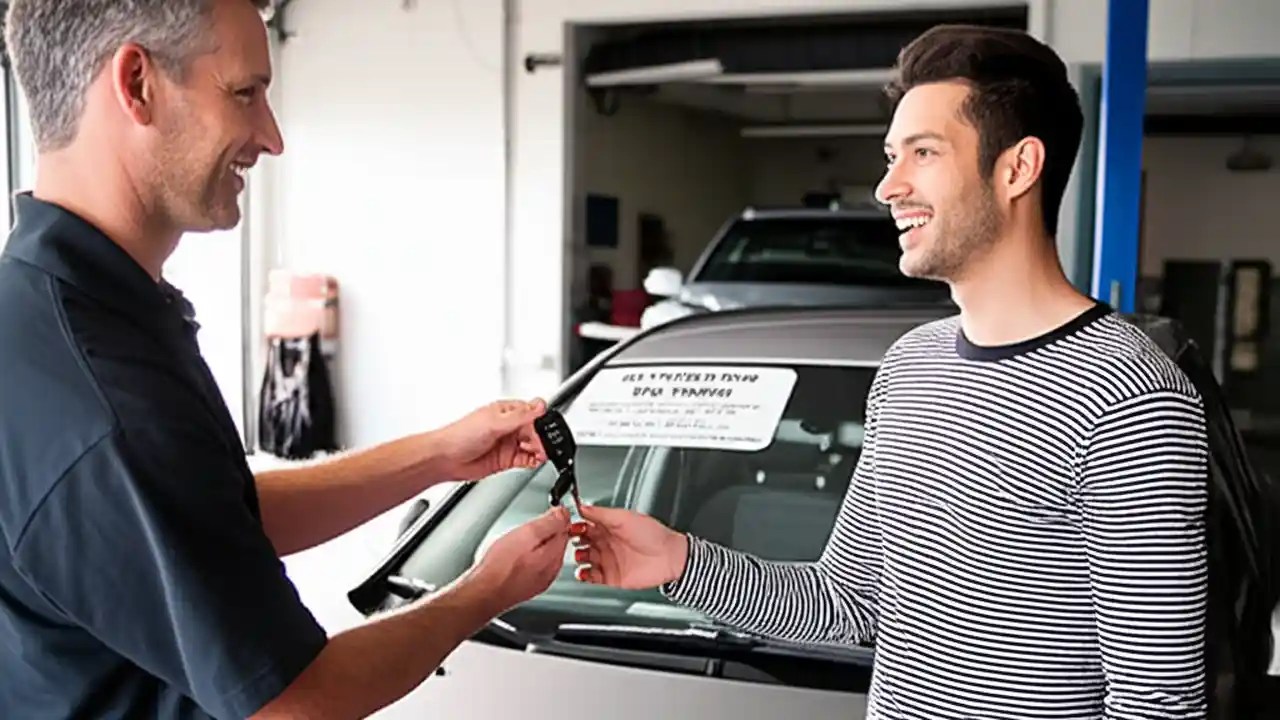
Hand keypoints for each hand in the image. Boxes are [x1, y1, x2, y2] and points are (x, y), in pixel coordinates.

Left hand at [434, 399, 548, 480]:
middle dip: (542, 439)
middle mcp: (508, 427)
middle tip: (543, 446)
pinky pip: (526, 459)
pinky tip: (535, 461)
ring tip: (540, 454)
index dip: (541, 422)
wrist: (445, 459)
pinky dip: (533, 461)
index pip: (532, 414)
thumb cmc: (460, 435)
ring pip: (532, 445)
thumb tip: (540, 405)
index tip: (546, 431)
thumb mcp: (493, 422)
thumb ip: (519, 416)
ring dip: (540, 450)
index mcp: (505, 412)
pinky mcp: (506, 460)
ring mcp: (507, 443)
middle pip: (535, 431)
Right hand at [472, 506, 571, 612]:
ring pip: (542, 552)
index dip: (555, 516)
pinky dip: (524, 556)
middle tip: (524, 530)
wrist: (482, 593)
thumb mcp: (527, 534)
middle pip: (555, 541)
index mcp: (555, 556)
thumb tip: (564, 512)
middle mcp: (551, 570)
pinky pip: (531, 564)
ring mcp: (539, 580)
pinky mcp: (526, 585)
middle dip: (542, 531)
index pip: (566, 529)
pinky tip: (510, 557)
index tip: (543, 512)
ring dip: (531, 543)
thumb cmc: (500, 567)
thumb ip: (549, 522)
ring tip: (514, 543)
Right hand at [569, 505, 688, 589]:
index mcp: (609, 526)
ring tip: (580, 555)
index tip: (567, 525)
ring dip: (578, 558)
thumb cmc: (653, 535)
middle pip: (581, 542)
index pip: (585, 524)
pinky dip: (584, 576)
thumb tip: (582, 506)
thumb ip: (601, 513)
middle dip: (573, 541)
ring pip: (584, 560)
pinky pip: (591, 578)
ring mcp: (608, 560)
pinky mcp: (610, 577)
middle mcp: (606, 543)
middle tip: (570, 540)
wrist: (669, 557)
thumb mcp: (624, 518)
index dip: (575, 525)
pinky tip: (583, 572)